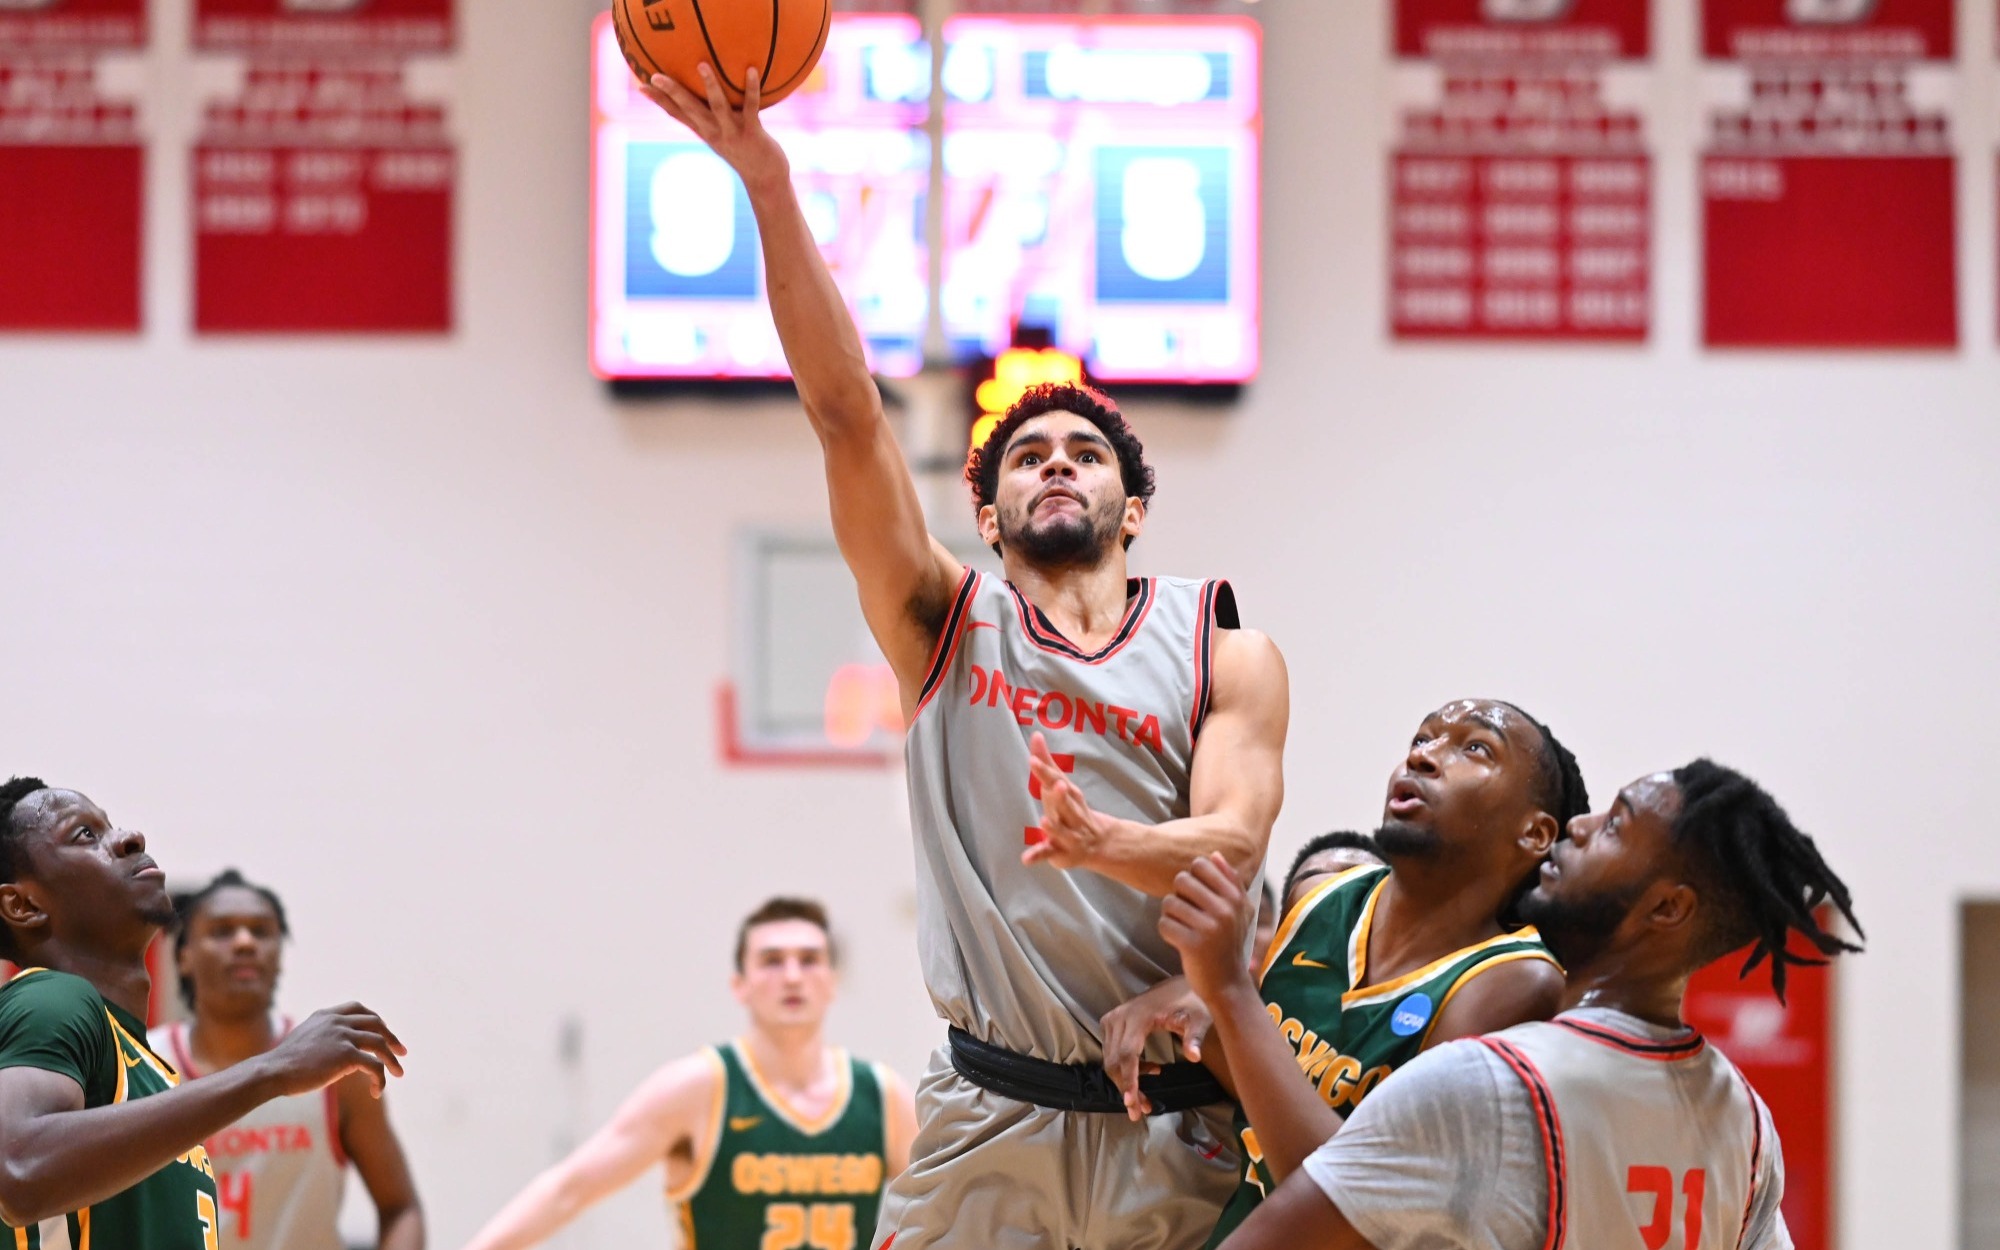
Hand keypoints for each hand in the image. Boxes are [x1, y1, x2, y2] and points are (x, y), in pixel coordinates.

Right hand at [258, 1003, 405, 1098]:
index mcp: (326, 1016)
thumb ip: (323, 1038)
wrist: (272, 1072)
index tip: (384, 1031)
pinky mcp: (346, 1055)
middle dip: (391, 1038)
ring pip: (380, 1044)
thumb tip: (341, 1054)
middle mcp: (337, 1022)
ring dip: (392, 1060)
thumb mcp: (304, 1040)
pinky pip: (374, 1066)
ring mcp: (343, 1036)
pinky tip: (377, 1091)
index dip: (375, 1019)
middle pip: (375, 1023)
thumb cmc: (283, 1064)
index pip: (358, 1008)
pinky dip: (380, 1079)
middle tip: (402, 1052)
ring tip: (399, 1073)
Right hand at [640, 64, 789, 190]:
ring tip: (702, 64)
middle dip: (672, 92)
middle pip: (688, 109)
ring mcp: (732, 132)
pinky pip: (751, 106)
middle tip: (655, 75)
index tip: (641, 85)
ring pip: (717, 106)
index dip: (658, 101)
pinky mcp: (752, 132)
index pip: (677, 114)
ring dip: (710, 86)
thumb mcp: (725, 135)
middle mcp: (714, 132)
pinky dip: (752, 89)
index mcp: (705, 131)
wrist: (766, 179)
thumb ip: (716, 117)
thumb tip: (711, 96)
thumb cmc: (746, 152)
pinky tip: (752, 70)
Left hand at [1022, 733, 1111, 870]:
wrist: (1100, 843)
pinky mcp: (1061, 853)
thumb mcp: (1060, 784)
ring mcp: (1067, 834)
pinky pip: (1049, 854)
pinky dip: (1038, 856)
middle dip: (1060, 794)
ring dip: (1053, 826)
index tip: (1034, 760)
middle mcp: (1070, 813)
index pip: (1057, 780)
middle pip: (1065, 803)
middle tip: (1056, 784)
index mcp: (1068, 795)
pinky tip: (1026, 858)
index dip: (1046, 771)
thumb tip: (1036, 735)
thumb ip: (1047, 761)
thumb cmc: (1071, 808)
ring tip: (1043, 820)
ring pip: (1061, 830)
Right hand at [1100, 976, 1212, 1120]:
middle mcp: (1120, 1017)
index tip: (1132, 1104)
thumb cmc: (1193, 1000)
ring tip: (1146, 1099)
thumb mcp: (1200, 1018)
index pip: (1127, 1055)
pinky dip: (1126, 1067)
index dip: (1129, 1081)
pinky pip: (1113, 1051)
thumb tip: (1194, 1057)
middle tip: (1142, 1110)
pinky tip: (1150, 1070)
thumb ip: (1195, 1037)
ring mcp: (1114, 1018)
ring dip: (1125, 1081)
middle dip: (1126, 1088)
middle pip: (1115, 1060)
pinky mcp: (1113, 1021)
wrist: (1181, 983)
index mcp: (1138, 1017)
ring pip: (1111, 1058)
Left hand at [1158, 853, 1256, 1007]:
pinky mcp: (1192, 944)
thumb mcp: (1240, 911)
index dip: (1192, 878)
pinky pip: (1164, 924)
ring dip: (1171, 915)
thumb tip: (1215, 855)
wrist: (1228, 984)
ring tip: (1184, 927)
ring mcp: (1209, 927)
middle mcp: (1224, 910)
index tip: (1196, 897)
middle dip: (1179, 896)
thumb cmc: (1229, 944)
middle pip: (1181, 880)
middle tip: (1187, 915)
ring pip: (1169, 902)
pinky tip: (1179, 940)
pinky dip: (1166, 931)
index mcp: (1235, 897)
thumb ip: (1230, 881)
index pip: (1201, 865)